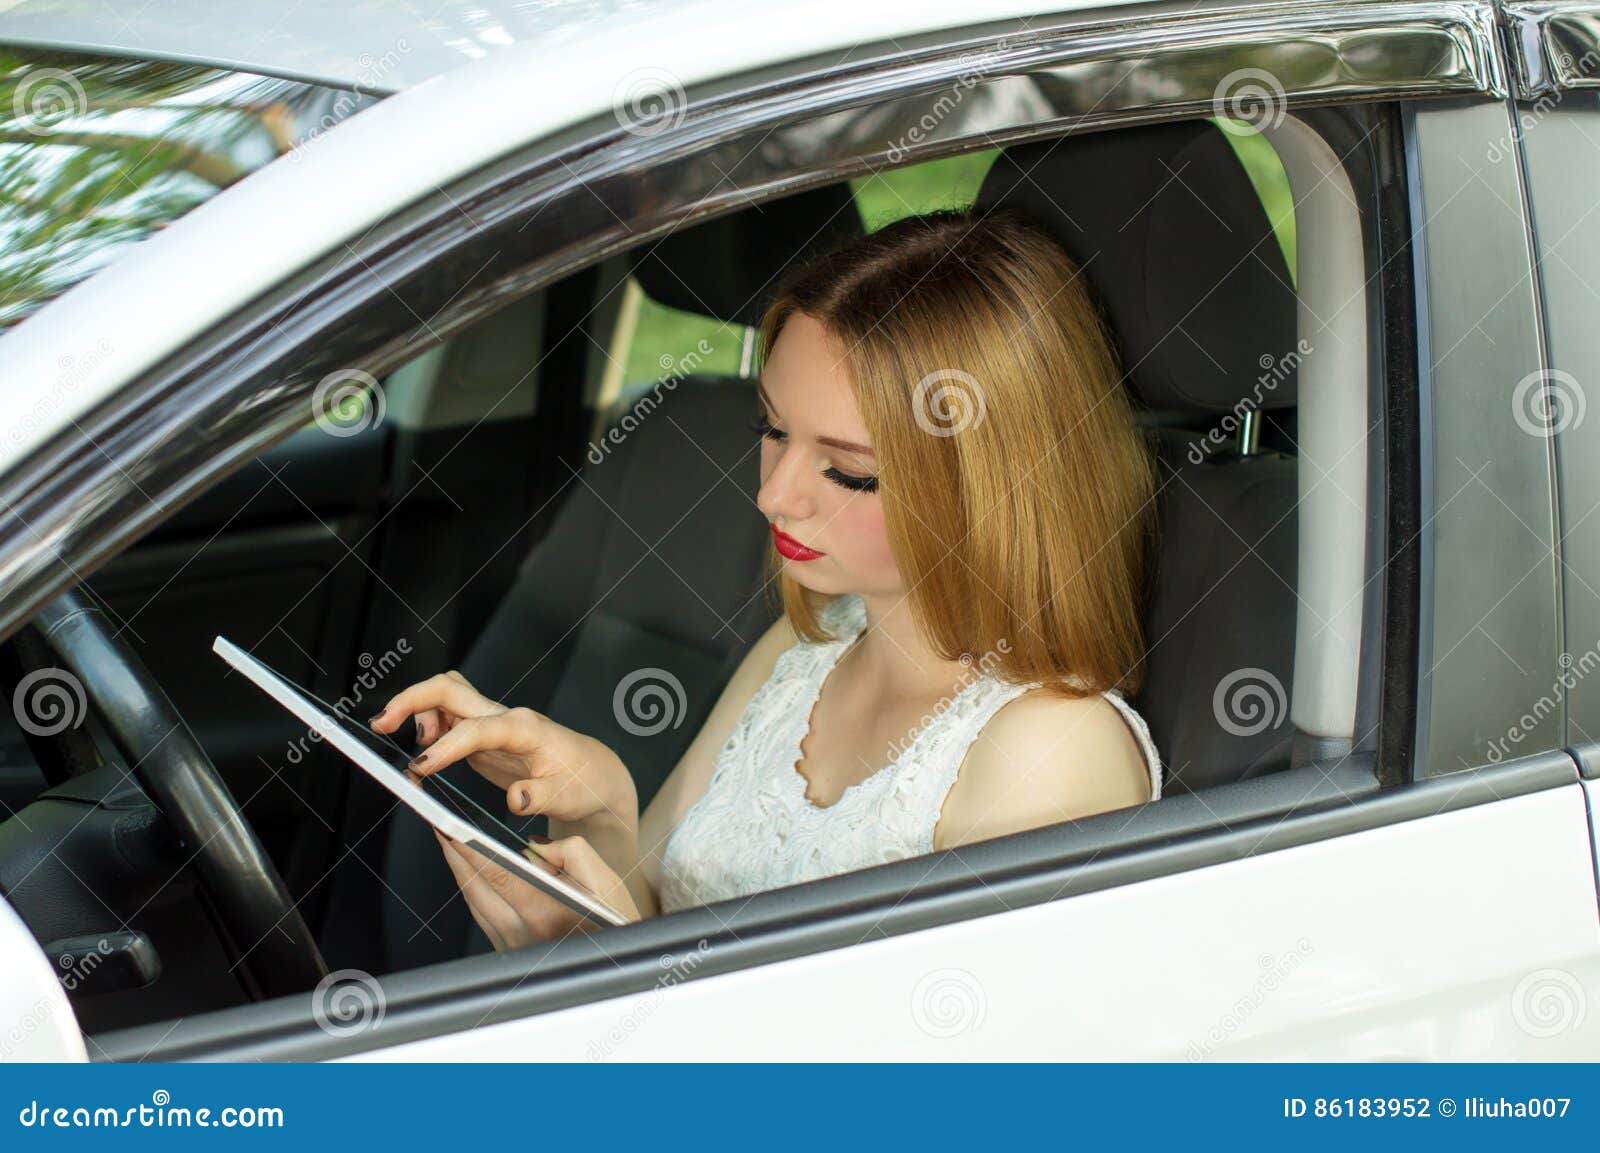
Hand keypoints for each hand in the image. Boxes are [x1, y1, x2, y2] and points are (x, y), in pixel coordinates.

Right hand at [370, 670, 636, 828]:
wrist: (594, 774)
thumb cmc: (582, 783)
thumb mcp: (567, 797)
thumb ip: (540, 797)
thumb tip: (515, 799)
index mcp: (525, 729)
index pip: (476, 729)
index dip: (446, 746)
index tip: (419, 767)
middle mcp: (505, 717)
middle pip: (450, 688)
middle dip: (412, 700)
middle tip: (381, 725)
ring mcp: (492, 722)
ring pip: (446, 696)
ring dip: (418, 712)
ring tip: (414, 752)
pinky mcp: (483, 734)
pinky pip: (448, 717)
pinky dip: (427, 726)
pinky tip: (425, 754)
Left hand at [434, 830, 640, 946]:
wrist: (615, 967)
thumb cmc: (614, 925)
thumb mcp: (606, 883)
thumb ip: (572, 853)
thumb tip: (534, 846)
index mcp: (546, 912)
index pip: (496, 872)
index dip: (467, 848)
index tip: (450, 827)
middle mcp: (522, 932)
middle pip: (474, 886)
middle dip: (453, 853)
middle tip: (439, 825)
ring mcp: (511, 945)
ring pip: (473, 901)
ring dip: (458, 870)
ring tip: (450, 842)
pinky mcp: (508, 950)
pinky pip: (480, 915)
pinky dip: (471, 889)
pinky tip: (469, 872)